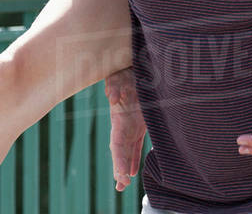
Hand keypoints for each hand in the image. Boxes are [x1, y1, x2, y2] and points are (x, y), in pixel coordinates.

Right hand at [105, 68, 146, 190]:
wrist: (137, 66)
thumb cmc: (127, 71)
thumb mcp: (120, 75)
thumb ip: (115, 84)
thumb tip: (111, 96)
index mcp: (119, 117)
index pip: (116, 143)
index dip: (118, 160)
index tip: (121, 175)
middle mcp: (123, 124)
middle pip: (120, 151)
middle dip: (119, 169)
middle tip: (122, 187)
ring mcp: (131, 124)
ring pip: (127, 150)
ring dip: (125, 166)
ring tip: (124, 185)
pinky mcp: (140, 122)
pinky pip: (135, 144)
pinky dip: (133, 157)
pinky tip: (132, 170)